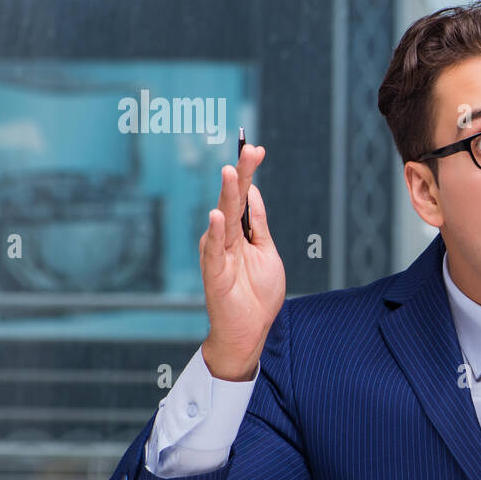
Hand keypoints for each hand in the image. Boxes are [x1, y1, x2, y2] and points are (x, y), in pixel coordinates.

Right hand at [198, 145, 285, 380]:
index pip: (244, 197)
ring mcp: (218, 254)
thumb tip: (255, 192)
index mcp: (239, 233)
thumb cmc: (257, 293)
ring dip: (227, 195)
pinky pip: (214, 250)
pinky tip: (217, 215)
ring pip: (223, 219)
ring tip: (231, 171)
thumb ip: (259, 224)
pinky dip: (216, 232)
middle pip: (233, 200)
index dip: (249, 173)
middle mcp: (225, 238)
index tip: (256, 148)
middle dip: (242, 174)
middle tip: (250, 149)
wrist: (249, 330)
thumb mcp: (266, 251)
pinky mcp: (214, 273)